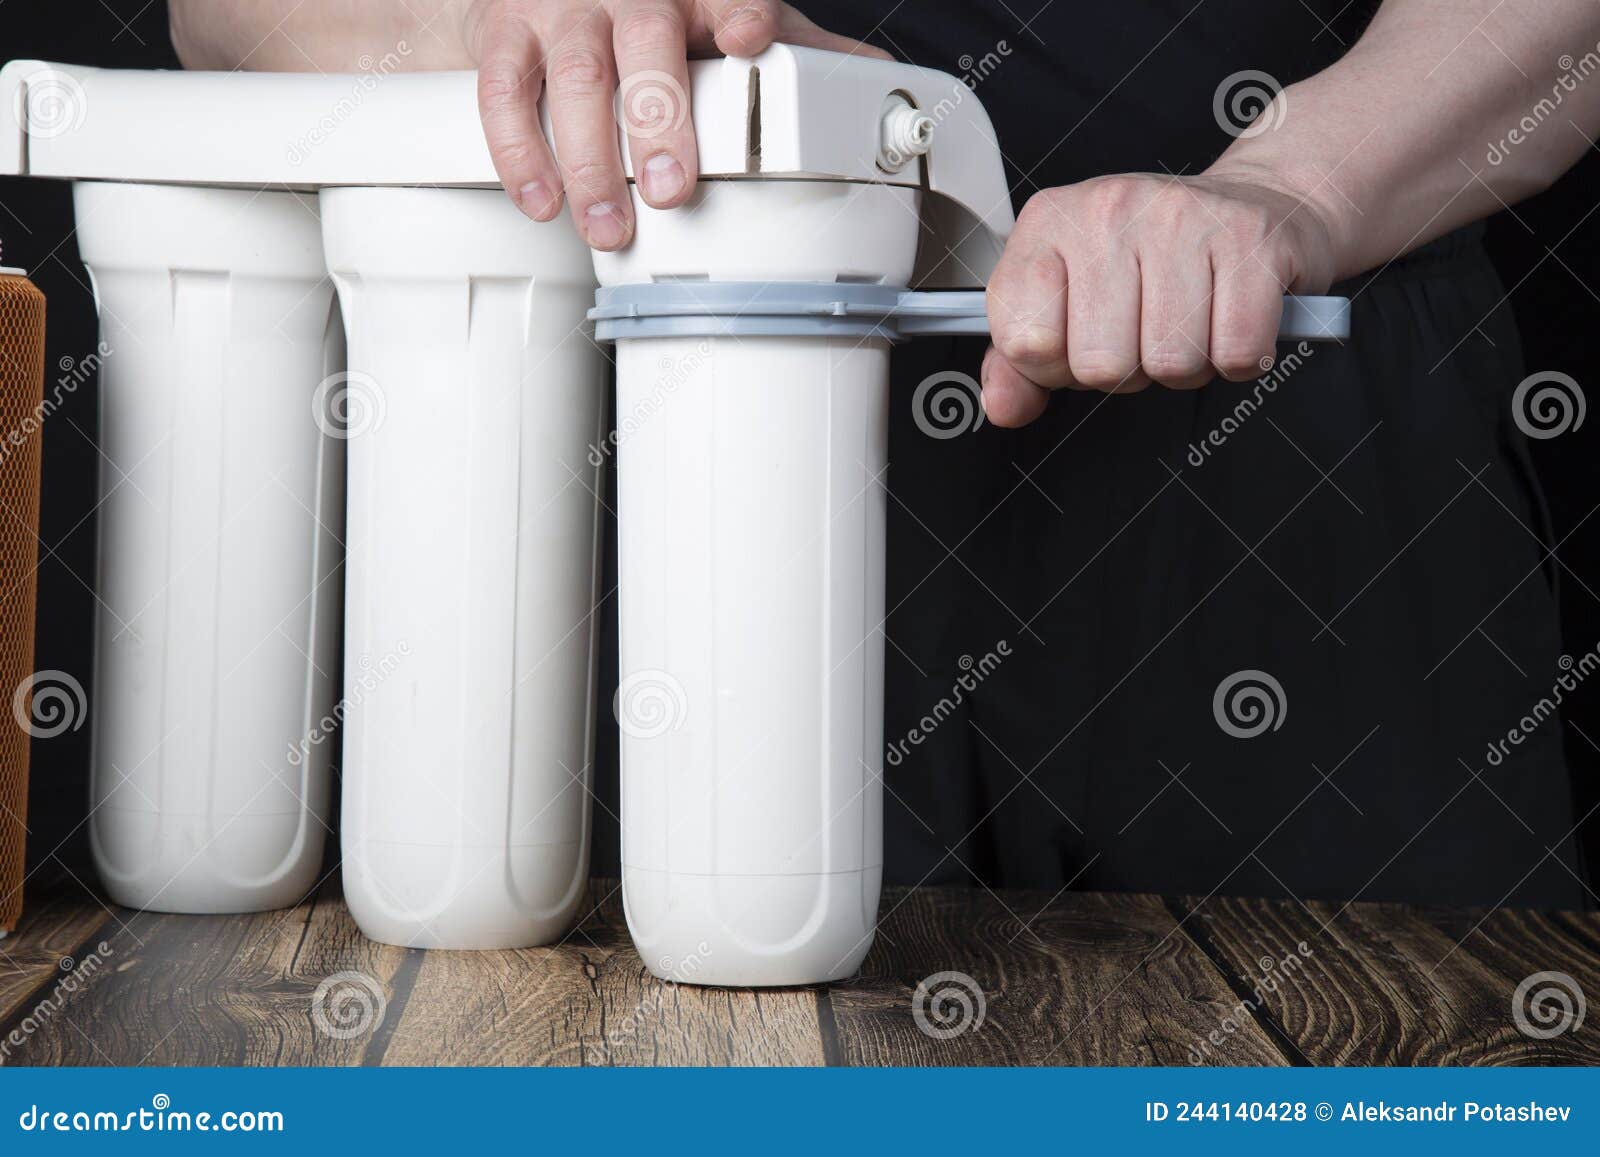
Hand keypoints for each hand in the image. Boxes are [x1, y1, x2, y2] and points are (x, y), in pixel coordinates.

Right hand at [459, 0, 887, 248]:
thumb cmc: (652, 10)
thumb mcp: (726, 18)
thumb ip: (800, 53)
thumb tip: (884, 90)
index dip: (738, 11)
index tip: (751, 37)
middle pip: (647, 46)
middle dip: (658, 121)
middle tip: (669, 190)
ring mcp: (565, 8)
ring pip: (576, 78)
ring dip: (589, 160)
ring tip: (608, 227)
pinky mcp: (506, 31)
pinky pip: (504, 92)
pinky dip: (518, 152)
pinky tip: (541, 201)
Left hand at [981, 168, 1339, 425]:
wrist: (1247, 205)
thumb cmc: (1148, 258)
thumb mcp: (1064, 299)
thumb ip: (1019, 361)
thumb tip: (1002, 405)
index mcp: (1047, 223)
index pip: (1025, 341)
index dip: (1054, 366)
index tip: (1077, 339)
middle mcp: (1108, 210)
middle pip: (1101, 365)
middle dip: (1127, 370)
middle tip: (1143, 330)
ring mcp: (1181, 217)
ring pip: (1170, 364)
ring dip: (1185, 365)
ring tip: (1186, 319)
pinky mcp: (1250, 238)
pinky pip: (1236, 352)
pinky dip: (1237, 355)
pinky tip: (1225, 316)